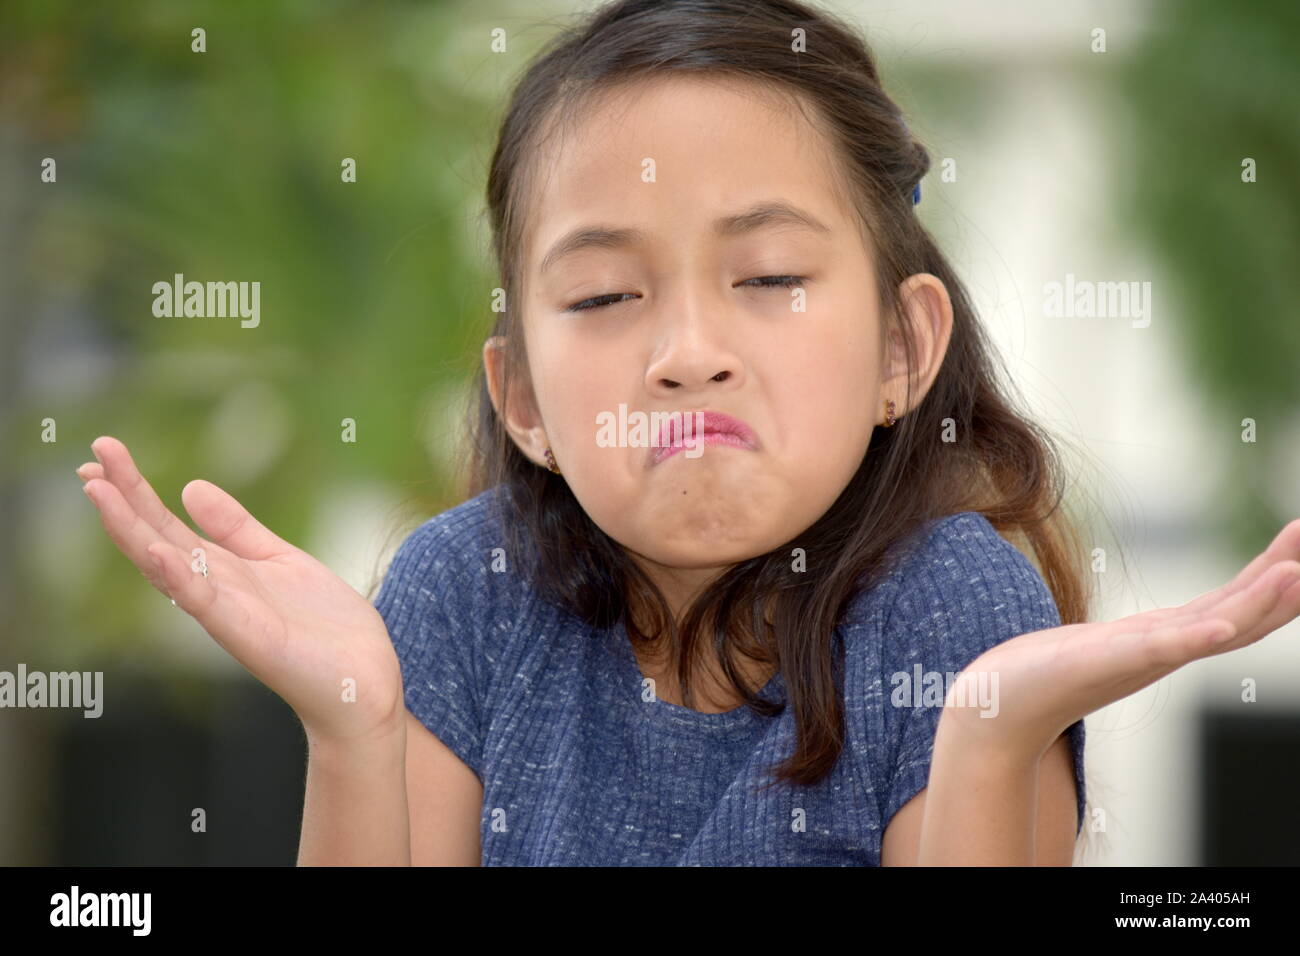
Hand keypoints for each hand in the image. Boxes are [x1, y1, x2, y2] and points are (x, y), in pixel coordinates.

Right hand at [78, 435, 403, 744]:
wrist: (362, 682)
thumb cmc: (323, 627)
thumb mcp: (279, 560)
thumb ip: (237, 529)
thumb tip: (190, 487)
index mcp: (221, 572)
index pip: (165, 525)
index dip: (134, 491)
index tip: (104, 453)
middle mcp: (213, 592)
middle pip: (156, 538)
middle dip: (123, 499)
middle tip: (89, 457)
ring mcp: (225, 614)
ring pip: (166, 567)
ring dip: (131, 530)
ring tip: (99, 490)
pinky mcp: (247, 635)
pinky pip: (205, 602)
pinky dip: (179, 577)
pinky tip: (156, 550)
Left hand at [941, 518, 1299, 758]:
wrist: (995, 712)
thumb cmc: (1041, 676)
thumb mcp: (1105, 645)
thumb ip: (1135, 639)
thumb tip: (1152, 627)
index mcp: (1162, 641)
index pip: (1233, 605)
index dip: (1273, 579)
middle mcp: (1160, 652)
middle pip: (1241, 616)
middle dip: (1284, 582)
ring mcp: (1137, 661)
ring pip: (1210, 631)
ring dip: (1256, 604)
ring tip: (1296, 573)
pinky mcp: (1104, 665)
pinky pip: (1158, 651)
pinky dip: (1194, 639)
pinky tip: (1224, 624)